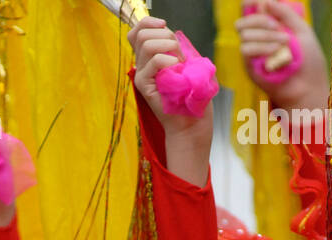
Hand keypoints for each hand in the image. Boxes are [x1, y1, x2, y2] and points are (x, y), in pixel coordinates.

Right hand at [129, 16, 211, 186]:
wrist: (192, 124)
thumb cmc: (192, 98)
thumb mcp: (188, 65)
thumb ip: (176, 47)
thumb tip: (168, 33)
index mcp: (150, 59)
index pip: (138, 31)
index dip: (150, 22)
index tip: (165, 26)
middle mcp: (142, 66)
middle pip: (142, 34)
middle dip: (165, 35)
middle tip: (179, 53)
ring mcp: (142, 76)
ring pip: (146, 43)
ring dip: (169, 46)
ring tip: (180, 63)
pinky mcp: (144, 86)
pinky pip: (153, 61)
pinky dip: (169, 60)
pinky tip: (177, 70)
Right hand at [236, 1, 328, 111]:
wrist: (308, 86)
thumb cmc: (308, 60)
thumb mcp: (301, 30)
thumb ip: (285, 14)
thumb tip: (266, 1)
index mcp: (269, 29)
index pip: (252, 13)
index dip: (250, 4)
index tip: (254, 1)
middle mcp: (258, 41)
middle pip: (243, 22)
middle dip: (259, 19)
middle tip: (277, 26)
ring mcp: (252, 55)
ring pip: (245, 35)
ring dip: (265, 35)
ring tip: (284, 42)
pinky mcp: (250, 68)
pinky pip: (246, 50)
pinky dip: (262, 46)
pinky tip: (276, 50)